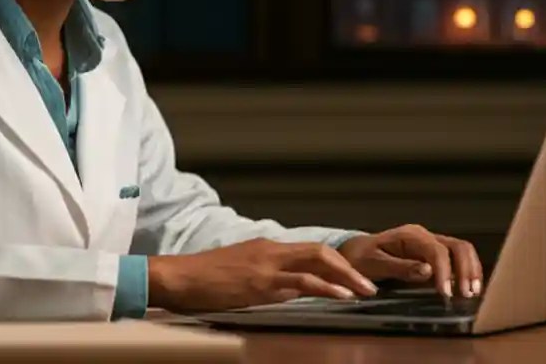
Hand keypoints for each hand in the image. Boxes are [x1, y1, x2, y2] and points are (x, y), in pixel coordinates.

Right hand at [146, 238, 379, 312]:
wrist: (178, 276)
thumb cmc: (202, 278)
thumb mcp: (238, 271)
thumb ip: (264, 276)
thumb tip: (286, 290)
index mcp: (265, 248)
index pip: (309, 251)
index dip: (334, 263)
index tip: (351, 278)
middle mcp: (270, 251)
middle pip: (320, 252)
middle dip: (348, 268)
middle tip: (368, 285)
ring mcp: (266, 266)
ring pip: (317, 263)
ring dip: (345, 278)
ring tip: (364, 292)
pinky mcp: (261, 283)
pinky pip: (301, 283)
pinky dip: (325, 288)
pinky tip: (341, 296)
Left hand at [337, 225, 482, 298]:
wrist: (355, 253)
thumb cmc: (360, 258)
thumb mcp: (374, 264)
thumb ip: (400, 267)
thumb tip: (428, 271)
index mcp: (410, 236)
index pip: (437, 250)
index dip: (445, 272)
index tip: (447, 294)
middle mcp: (424, 236)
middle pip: (457, 246)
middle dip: (466, 269)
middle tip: (468, 294)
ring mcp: (430, 244)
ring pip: (461, 250)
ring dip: (470, 270)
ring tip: (473, 293)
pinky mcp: (433, 254)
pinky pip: (456, 259)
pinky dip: (466, 272)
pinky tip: (469, 288)